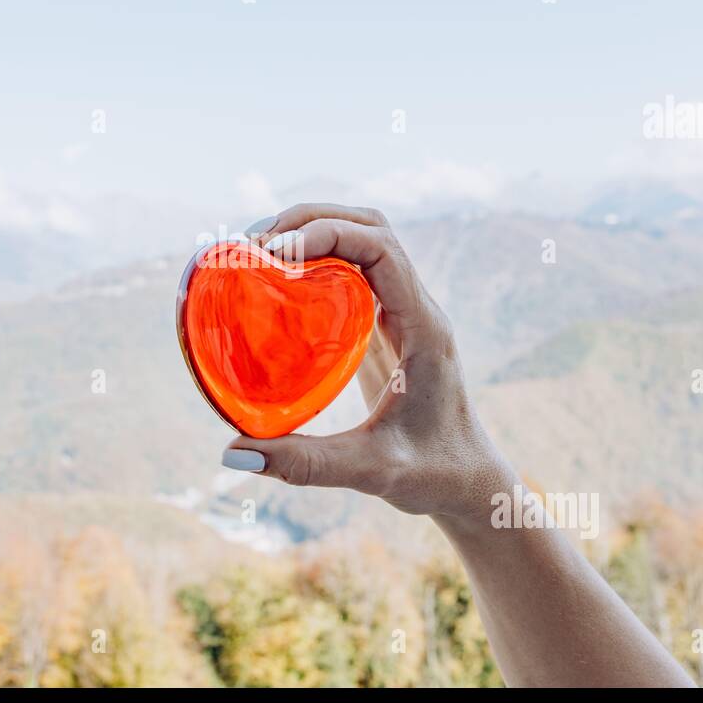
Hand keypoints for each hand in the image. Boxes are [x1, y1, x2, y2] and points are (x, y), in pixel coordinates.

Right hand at [224, 203, 511, 523]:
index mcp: (423, 327)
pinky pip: (354, 270)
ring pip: (363, 241)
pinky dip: (316, 258)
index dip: (327, 235)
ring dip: (314, 230)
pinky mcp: (387, 326)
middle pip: (370, 227)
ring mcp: (403, 312)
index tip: (275, 253)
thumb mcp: (372, 471)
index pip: (381, 248)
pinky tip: (277, 280)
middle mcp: (416, 308)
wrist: (469, 482)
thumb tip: (233, 452)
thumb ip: (307, 464)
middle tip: (252, 243)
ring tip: (257, 249)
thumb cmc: (433, 474)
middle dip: (311, 220)